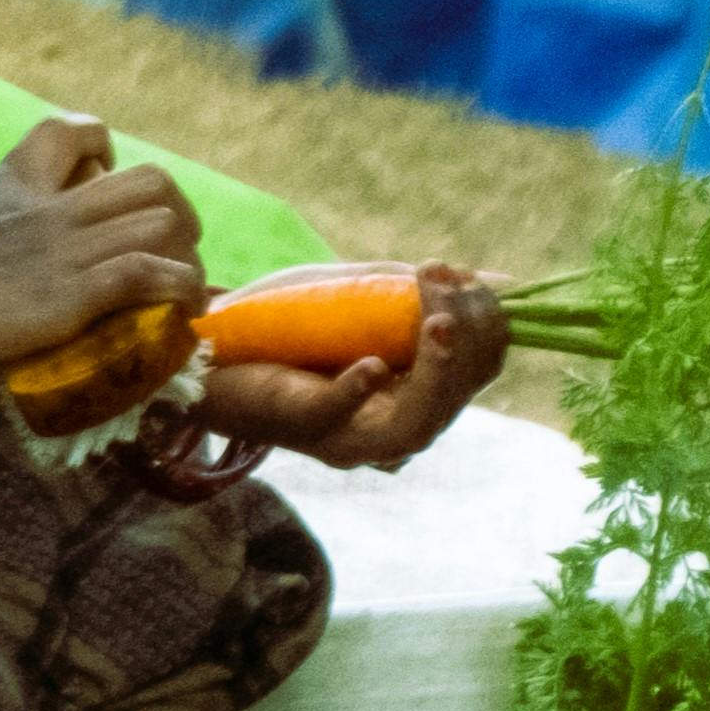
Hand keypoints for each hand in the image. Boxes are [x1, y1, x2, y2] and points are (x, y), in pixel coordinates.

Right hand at [0, 114, 205, 383]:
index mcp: (8, 186)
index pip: (72, 132)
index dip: (105, 156)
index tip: (102, 188)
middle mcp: (46, 208)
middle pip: (150, 180)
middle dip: (175, 217)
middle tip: (165, 257)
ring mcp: (60, 249)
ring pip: (166, 222)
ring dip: (186, 259)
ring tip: (179, 295)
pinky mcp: (65, 295)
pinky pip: (151, 275)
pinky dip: (179, 293)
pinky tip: (177, 318)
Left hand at [198, 264, 514, 469]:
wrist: (203, 347)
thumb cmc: (288, 325)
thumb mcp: (366, 300)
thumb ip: (425, 296)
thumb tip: (506, 281)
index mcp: (414, 394)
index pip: (480, 370)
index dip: (487, 323)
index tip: (463, 275)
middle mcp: (389, 427)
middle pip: (457, 396)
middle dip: (466, 335)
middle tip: (444, 281)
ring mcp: (346, 436)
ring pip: (417, 422)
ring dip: (435, 370)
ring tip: (433, 319)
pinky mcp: (299, 427)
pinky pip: (339, 419)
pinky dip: (359, 393)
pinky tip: (371, 365)